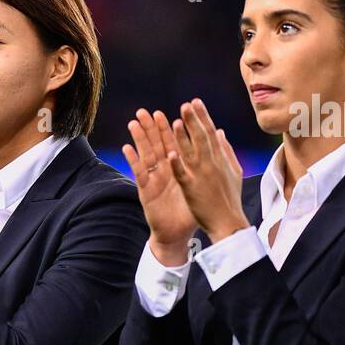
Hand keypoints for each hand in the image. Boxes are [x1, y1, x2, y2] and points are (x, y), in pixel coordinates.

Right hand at [123, 108, 196, 265]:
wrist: (178, 233)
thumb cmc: (190, 211)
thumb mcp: (201, 186)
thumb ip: (206, 165)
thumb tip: (217, 141)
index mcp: (179, 168)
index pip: (176, 143)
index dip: (174, 128)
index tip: (173, 112)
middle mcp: (165, 171)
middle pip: (157, 145)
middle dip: (152, 128)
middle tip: (145, 111)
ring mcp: (154, 179)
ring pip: (146, 154)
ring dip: (139, 138)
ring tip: (134, 123)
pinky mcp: (146, 190)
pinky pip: (139, 173)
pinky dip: (133, 160)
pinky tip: (127, 148)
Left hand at [162, 98, 248, 244]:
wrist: (228, 222)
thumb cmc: (230, 197)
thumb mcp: (234, 171)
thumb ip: (226, 150)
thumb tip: (220, 132)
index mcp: (221, 159)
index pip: (210, 133)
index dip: (202, 117)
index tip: (195, 102)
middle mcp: (212, 165)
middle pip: (201, 139)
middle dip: (193, 121)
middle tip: (185, 105)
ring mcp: (202, 177)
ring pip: (191, 154)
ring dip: (183, 138)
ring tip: (175, 122)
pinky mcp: (192, 190)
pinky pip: (183, 176)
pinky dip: (178, 166)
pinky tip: (170, 155)